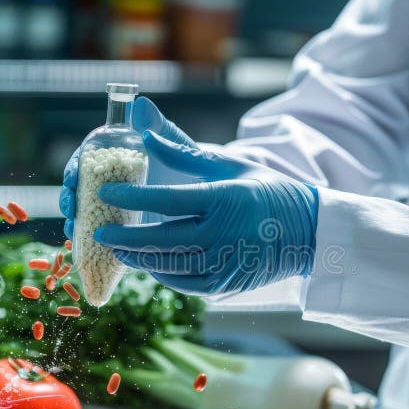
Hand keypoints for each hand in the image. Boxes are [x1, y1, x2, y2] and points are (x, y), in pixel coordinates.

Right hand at [59, 97, 191, 238]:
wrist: (223, 202)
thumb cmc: (204, 170)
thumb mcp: (186, 150)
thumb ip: (164, 132)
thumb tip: (141, 105)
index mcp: (127, 157)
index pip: (91, 158)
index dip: (77, 166)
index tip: (74, 177)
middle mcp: (120, 181)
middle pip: (84, 187)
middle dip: (71, 197)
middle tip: (70, 207)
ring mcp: (123, 207)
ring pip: (90, 213)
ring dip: (77, 221)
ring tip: (74, 229)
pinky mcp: (130, 232)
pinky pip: (106, 236)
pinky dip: (92, 241)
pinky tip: (87, 248)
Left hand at [94, 130, 318, 295]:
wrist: (307, 232)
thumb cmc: (265, 191)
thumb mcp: (227, 165)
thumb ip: (182, 149)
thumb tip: (143, 123)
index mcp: (224, 199)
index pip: (169, 200)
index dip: (134, 197)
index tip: (106, 191)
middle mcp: (224, 234)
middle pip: (163, 239)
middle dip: (126, 237)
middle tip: (100, 231)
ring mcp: (225, 263)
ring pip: (170, 266)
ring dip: (139, 258)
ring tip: (118, 248)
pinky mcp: (226, 285)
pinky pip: (185, 283)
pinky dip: (163, 273)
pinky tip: (148, 262)